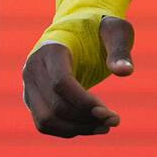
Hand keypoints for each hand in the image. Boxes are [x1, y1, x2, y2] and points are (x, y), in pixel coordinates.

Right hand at [22, 15, 135, 137]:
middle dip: (85, 118)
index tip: (108, 111)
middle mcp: (34, 68)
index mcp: (51, 48)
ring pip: (46, 121)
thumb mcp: (116, 30)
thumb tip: (125, 72)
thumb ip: (120, 50)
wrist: (79, 27)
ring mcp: (30, 85)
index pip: (61, 83)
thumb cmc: (99, 27)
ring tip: (105, 126)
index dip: (83, 101)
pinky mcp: (33, 99)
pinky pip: (46, 123)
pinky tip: (93, 126)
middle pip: (54, 106)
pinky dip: (69, 129)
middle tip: (114, 120)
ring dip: (77, 129)